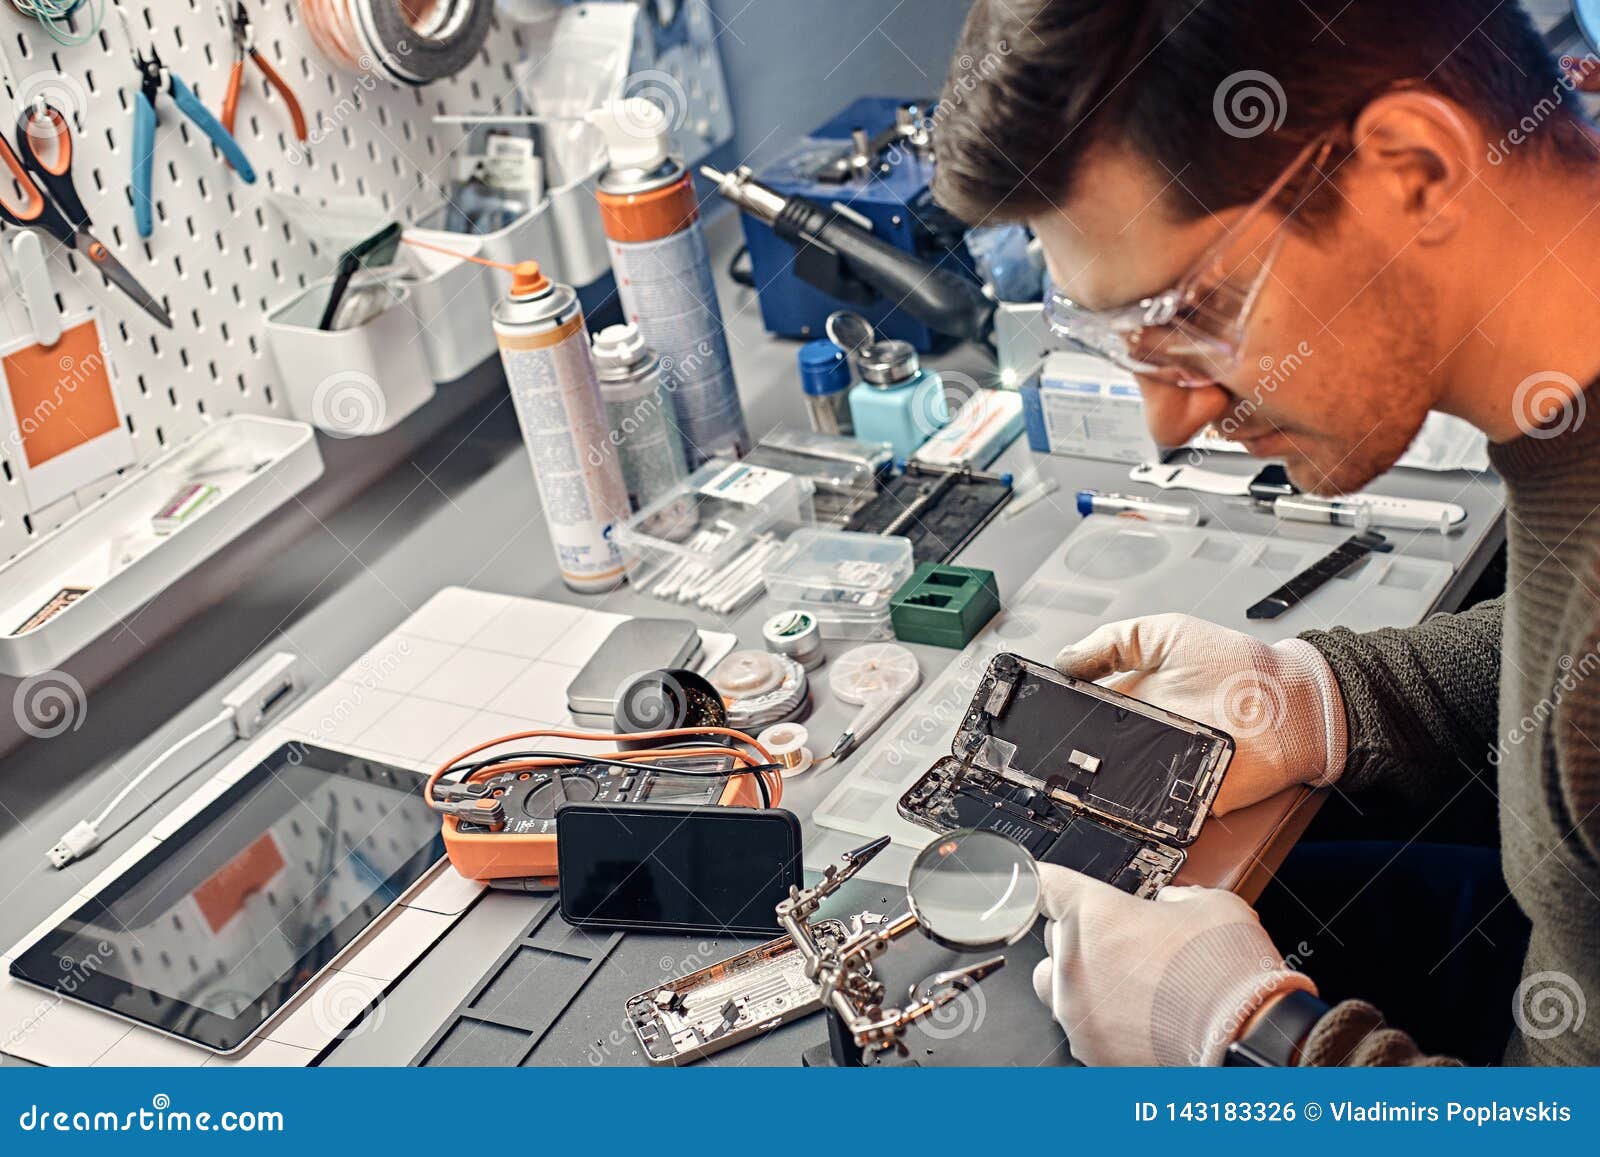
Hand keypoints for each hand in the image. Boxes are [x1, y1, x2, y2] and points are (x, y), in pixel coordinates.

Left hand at [1031, 864, 1314, 1064]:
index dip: (1046, 882)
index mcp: (1092, 914)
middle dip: (1084, 940)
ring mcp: (1078, 1012)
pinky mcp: (1091, 1052)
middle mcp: (1073, 963)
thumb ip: (1173, 897)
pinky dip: (1105, 1024)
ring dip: (1084, 984)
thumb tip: (1167, 906)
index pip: (1044, 884)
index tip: (1043, 885)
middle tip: (1127, 948)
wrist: (1246, 1038)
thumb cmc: (1226, 970)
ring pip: (1059, 989)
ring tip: (1131, 990)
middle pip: (1054, 940)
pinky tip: (1142, 1022)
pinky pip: (1084, 1029)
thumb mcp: (1208, 904)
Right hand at [1055, 613, 1346, 813]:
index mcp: (1132, 702)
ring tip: (1066, 779)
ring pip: (1110, 789)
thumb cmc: (1236, 665)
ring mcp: (1160, 774)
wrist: (1289, 703)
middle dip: (1065, 756)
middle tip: (1041, 753)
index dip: (1058, 718)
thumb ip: (1112, 642)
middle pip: (1088, 756)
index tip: (1033, 716)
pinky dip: (1130, 814)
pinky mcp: (1183, 805)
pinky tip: (1110, 802)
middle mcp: (1141, 740)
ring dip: (1091, 785)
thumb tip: (1062, 659)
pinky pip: (1148, 816)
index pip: (1082, 716)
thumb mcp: (1164, 635)